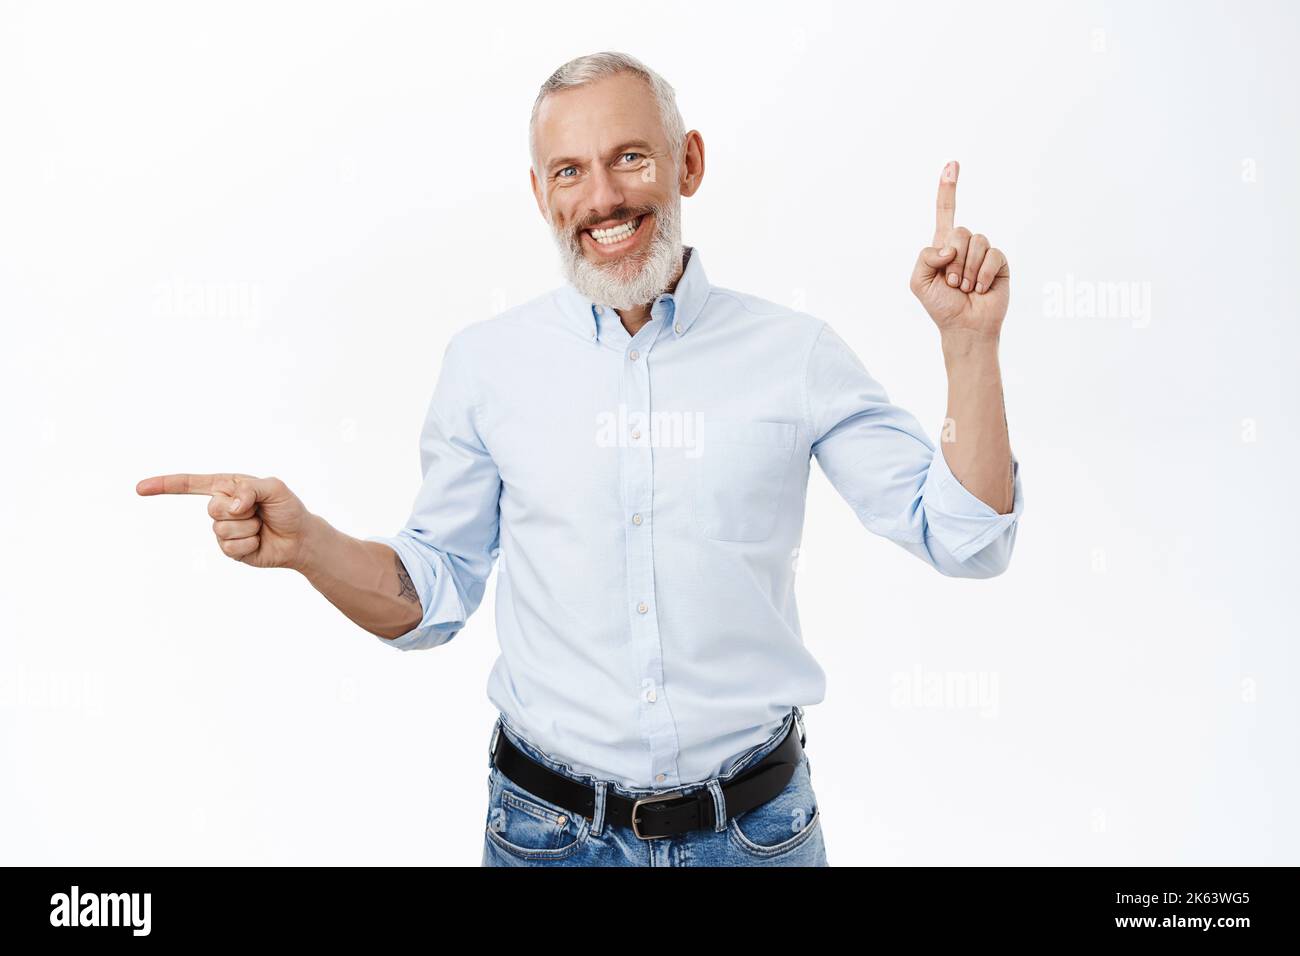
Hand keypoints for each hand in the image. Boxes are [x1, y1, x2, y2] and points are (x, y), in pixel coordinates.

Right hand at [135, 472, 313, 569]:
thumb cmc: (287, 508)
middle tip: (258, 511)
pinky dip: (249, 544)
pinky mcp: (230, 549)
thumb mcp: (274, 488)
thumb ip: (250, 489)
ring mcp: (224, 529)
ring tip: (260, 526)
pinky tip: (258, 541)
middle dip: (239, 511)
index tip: (140, 489)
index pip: (191, 484)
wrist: (299, 538)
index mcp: (228, 486)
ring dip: (248, 528)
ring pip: (221, 529)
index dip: (165, 485)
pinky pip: (229, 547)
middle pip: (212, 509)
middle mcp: (222, 506)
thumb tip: (233, 505)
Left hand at [909, 160, 1009, 337]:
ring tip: (966, 289)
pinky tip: (981, 289)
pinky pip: (993, 256)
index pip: (946, 212)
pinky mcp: (1000, 263)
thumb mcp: (919, 282)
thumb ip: (924, 257)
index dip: (948, 189)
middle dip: (953, 262)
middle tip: (953, 284)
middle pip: (960, 232)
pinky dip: (983, 275)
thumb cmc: (941, 306)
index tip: (952, 164)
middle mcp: (964, 246)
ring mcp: (983, 253)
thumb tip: (950, 246)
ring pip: (977, 242)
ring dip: (967, 271)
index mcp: (943, 246)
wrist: (964, 327)